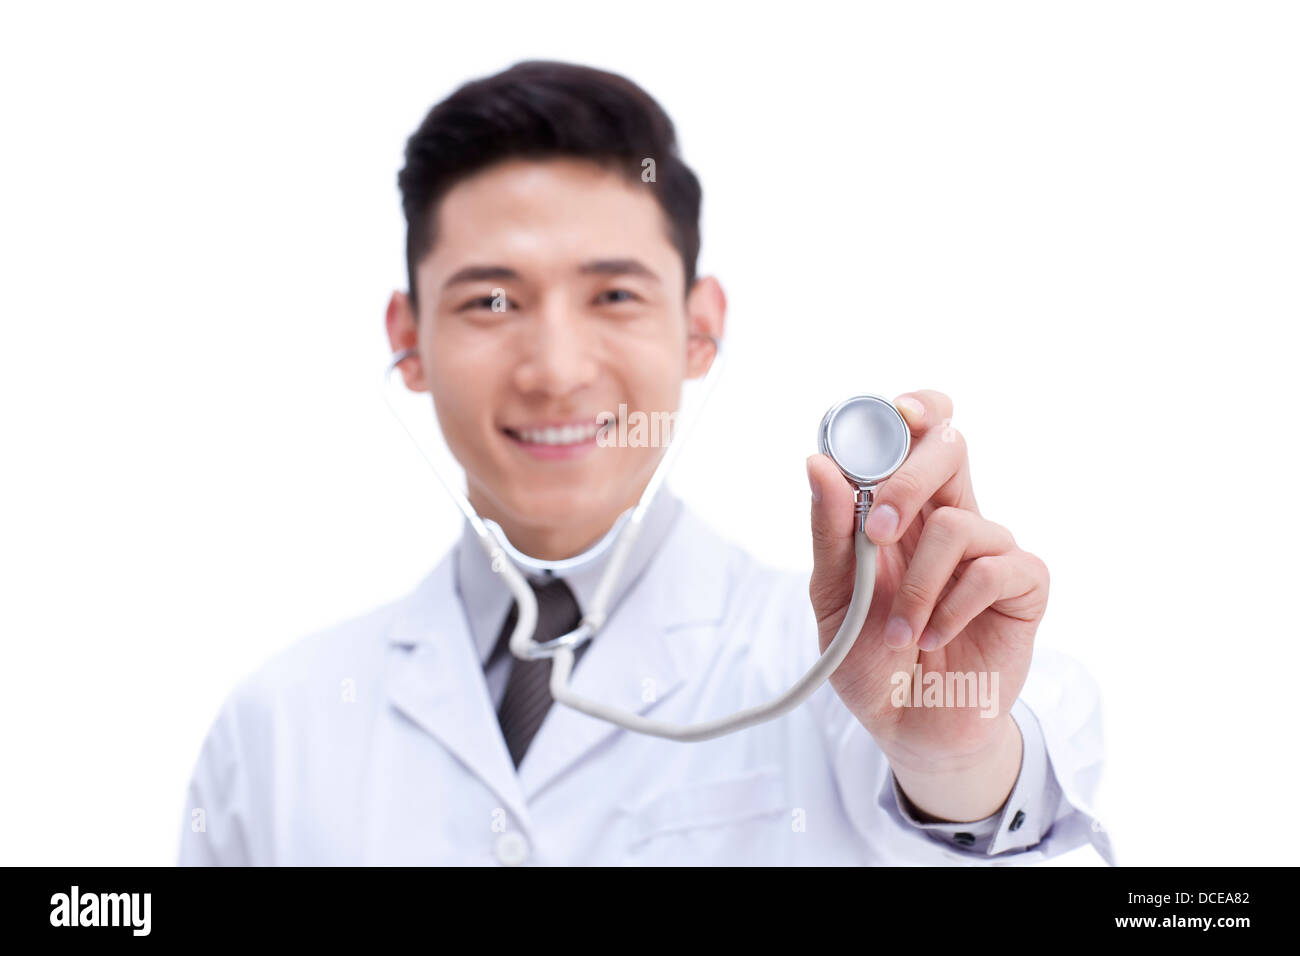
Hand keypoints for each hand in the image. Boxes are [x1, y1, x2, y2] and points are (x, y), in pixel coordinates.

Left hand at [806, 390, 1048, 819]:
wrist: (907, 726)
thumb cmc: (868, 657)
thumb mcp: (832, 596)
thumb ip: (830, 532)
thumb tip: (818, 463)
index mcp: (900, 507)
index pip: (918, 431)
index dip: (914, 409)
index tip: (896, 411)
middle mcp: (947, 516)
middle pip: (951, 446)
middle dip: (908, 480)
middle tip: (879, 531)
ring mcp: (989, 550)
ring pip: (961, 521)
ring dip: (919, 584)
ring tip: (902, 631)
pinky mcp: (1022, 588)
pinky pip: (995, 569)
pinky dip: (954, 607)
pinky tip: (936, 638)